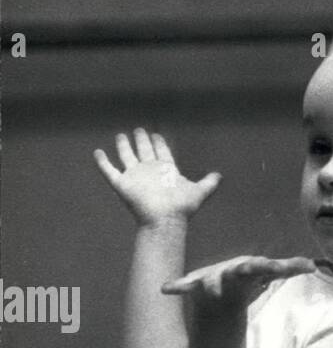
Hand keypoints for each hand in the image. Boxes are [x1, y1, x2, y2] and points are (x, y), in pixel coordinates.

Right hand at [93, 129, 220, 225]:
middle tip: (140, 130)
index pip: (162, 153)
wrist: (165, 218)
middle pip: (144, 152)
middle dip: (142, 141)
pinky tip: (98, 152)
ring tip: (121, 136)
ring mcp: (135, 177)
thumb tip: (220, 176)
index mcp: (165, 170)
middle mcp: (149, 171)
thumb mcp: (199, 191)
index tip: (156, 135)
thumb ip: (208, 183)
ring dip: (124, 146)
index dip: (159, 143)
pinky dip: (102, 162)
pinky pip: (109, 171)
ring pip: (126, 157)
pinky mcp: (122, 184)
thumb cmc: (182, 207)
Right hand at [162, 254, 317, 315]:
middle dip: (244, 270)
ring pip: (209, 280)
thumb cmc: (244, 279)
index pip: (261, 268)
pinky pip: (184, 285)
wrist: (220, 287)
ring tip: (203, 285)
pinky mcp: (195, 285)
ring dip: (207, 283)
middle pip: (238, 271)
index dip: (269, 269)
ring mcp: (213, 278)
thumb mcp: (265, 274)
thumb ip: (289, 268)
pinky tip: (166, 289)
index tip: (278, 270)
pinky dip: (176, 286)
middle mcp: (231, 272)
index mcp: (248, 270)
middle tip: (246, 267)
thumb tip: (314, 264)